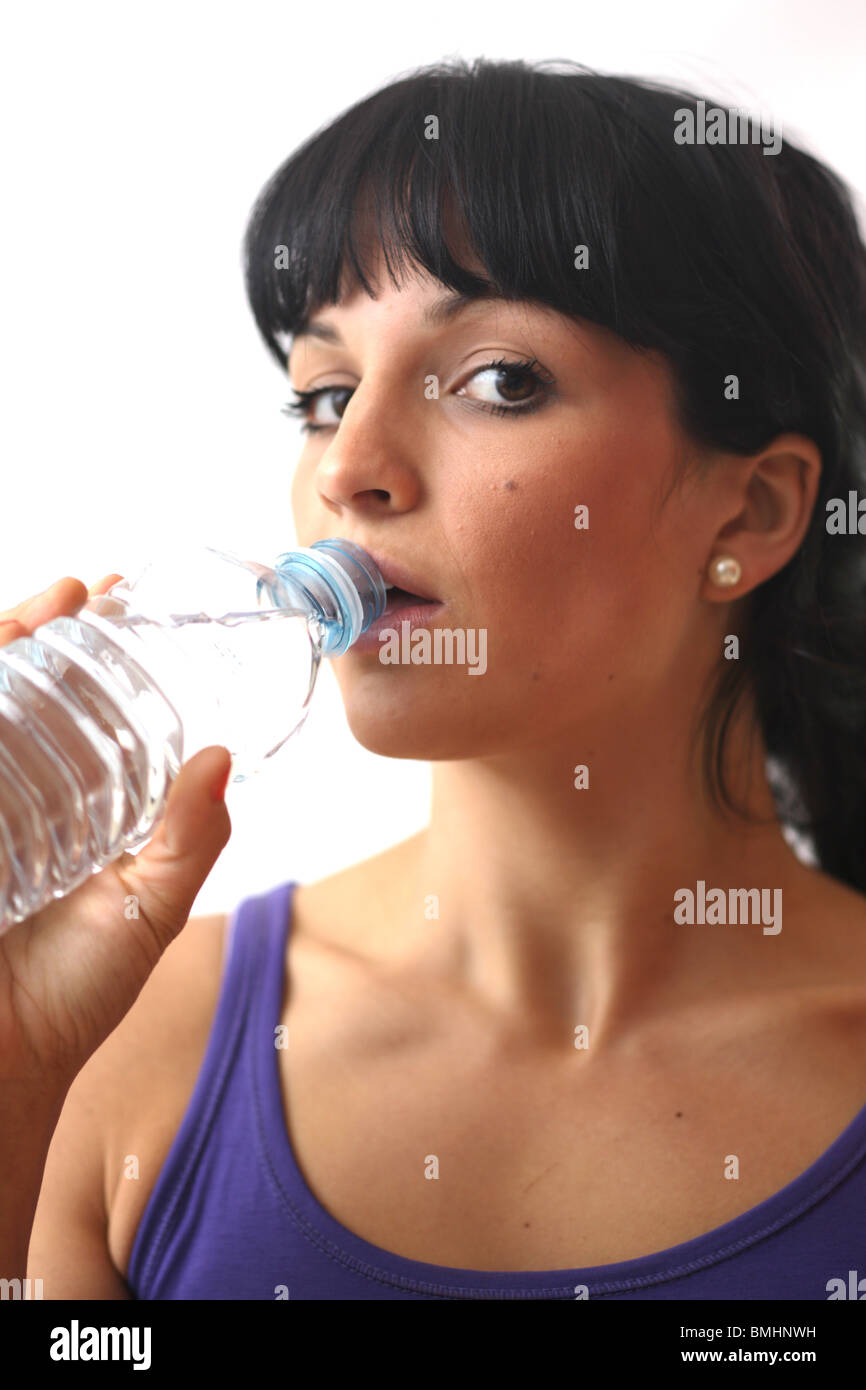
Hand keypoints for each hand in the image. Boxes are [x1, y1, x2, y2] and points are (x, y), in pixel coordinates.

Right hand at [0, 574, 231, 1087]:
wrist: (1, 1064)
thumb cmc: (71, 999)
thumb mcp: (145, 913)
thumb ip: (186, 844)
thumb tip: (223, 763)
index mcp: (70, 808)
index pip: (78, 710)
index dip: (98, 657)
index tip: (126, 607)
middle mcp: (15, 795)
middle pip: (24, 692)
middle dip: (48, 632)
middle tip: (87, 592)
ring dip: (9, 647)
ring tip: (51, 607)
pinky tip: (4, 663)